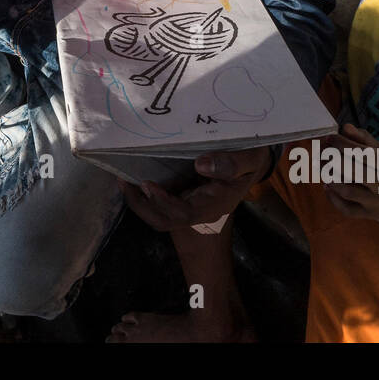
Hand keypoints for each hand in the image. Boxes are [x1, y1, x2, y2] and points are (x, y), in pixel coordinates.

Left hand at [121, 145, 273, 231]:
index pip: (185, 214)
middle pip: (165, 221)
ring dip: (140, 201)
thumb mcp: (251, 158)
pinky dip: (146, 193)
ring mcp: (190, 204)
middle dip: (142, 207)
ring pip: (160, 215)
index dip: (165, 203)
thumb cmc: (253, 158)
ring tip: (123, 179)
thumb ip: (231, 163)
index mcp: (215, 204)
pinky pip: (161, 202)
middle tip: (124, 183)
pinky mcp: (184, 196)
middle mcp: (199, 209)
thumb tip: (201, 164)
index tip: (148, 185)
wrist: (255, 162)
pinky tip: (133, 175)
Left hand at [323, 124, 378, 220]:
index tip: (329, 138)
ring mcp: (375, 202)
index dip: (343, 144)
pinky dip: (333, 198)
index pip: (362, 153)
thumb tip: (346, 127)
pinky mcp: (367, 214)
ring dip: (332, 179)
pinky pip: (346, 208)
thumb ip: (363, 138)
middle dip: (334, 160)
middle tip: (323, 153)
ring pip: (348, 191)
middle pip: (354, 171)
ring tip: (324, 169)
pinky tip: (327, 186)